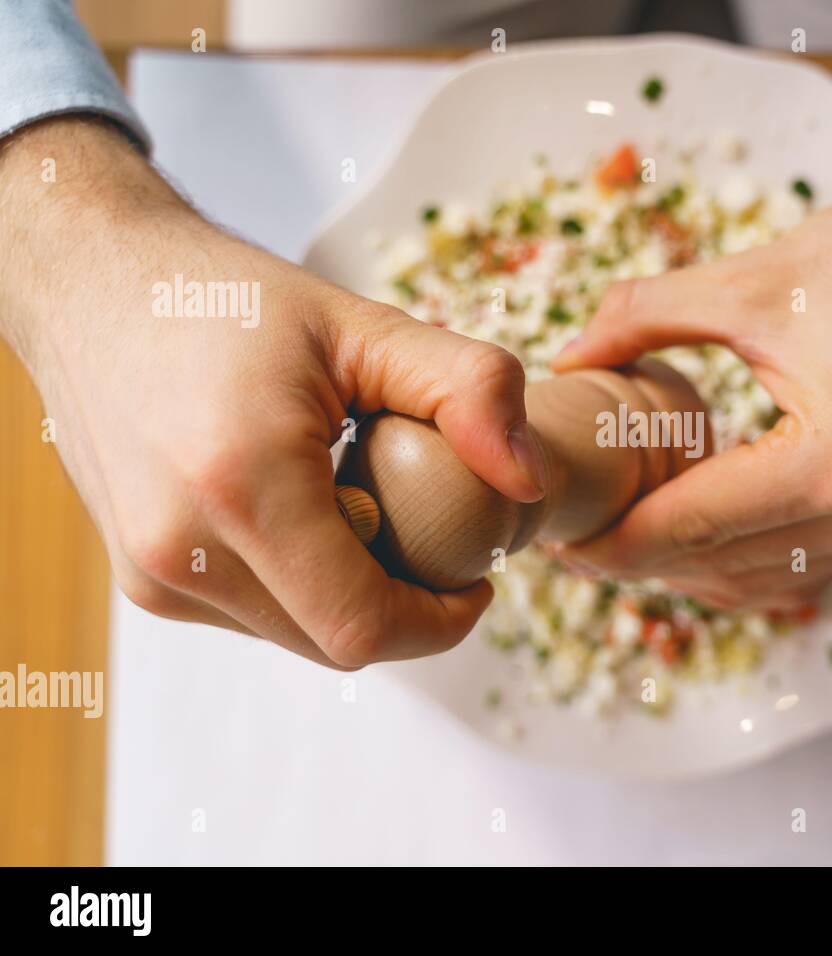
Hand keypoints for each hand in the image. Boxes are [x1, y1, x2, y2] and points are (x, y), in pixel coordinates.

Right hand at [0, 118, 547, 666]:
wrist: (94, 287)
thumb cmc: (228, 300)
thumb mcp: (363, 323)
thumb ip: (469, 389)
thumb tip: (532, 481)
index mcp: (240, 485)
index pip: (362, 625)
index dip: (441, 623)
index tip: (479, 579)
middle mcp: (181, 550)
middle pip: (336, 641)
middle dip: (408, 609)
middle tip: (442, 542)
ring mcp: (152, 574)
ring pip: (296, 635)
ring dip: (356, 597)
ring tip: (377, 514)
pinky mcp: (143, 579)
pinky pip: (255, 615)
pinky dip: (306, 584)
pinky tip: (318, 514)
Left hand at [552, 122, 831, 610]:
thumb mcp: (753, 280)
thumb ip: (644, 317)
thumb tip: (571, 353)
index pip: (694, 525)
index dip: (614, 538)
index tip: (557, 538)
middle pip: (722, 564)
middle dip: (638, 557)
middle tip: (572, 534)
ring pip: (761, 577)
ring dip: (688, 564)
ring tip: (621, 531)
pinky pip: (802, 564)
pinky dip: (740, 556)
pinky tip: (696, 526)